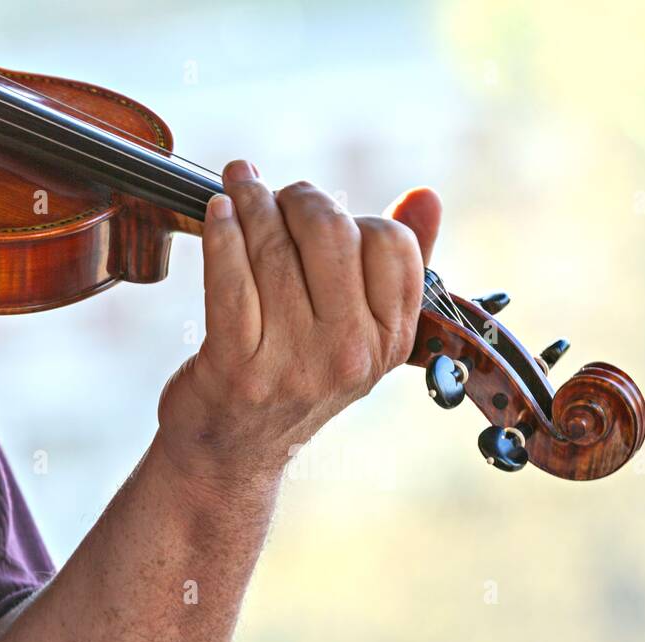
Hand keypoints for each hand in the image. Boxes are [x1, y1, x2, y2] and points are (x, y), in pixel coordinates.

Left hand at [157, 159, 440, 488]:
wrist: (234, 452)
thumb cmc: (296, 376)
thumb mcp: (359, 333)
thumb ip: (397, 265)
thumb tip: (427, 196)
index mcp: (390, 342)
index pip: (391, 243)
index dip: (352, 215)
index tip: (318, 216)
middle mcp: (350, 355)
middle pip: (332, 232)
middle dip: (297, 199)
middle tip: (272, 197)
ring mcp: (295, 364)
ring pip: (274, 248)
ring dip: (250, 202)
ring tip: (238, 186)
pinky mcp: (238, 368)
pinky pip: (229, 277)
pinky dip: (220, 234)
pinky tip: (216, 212)